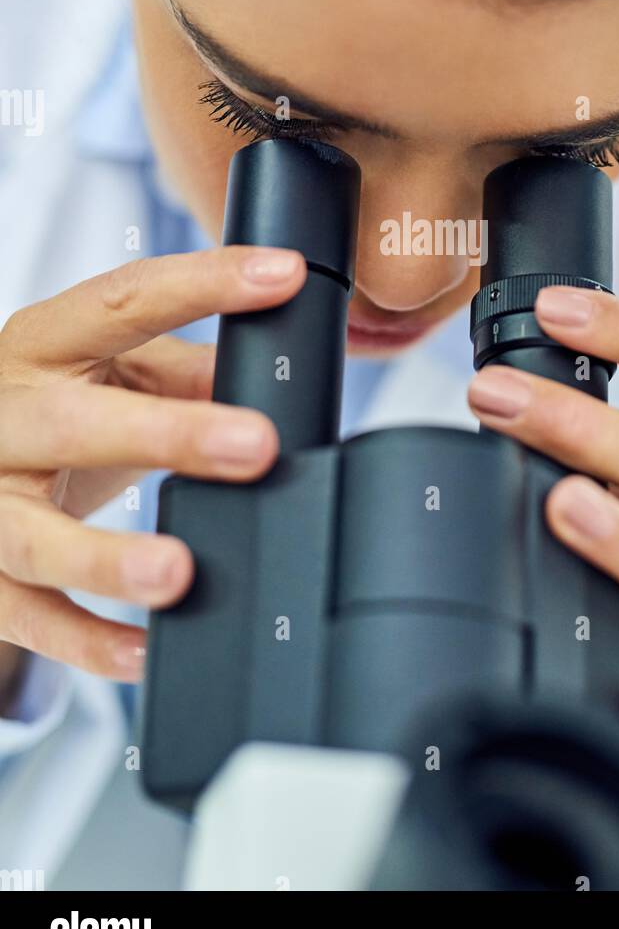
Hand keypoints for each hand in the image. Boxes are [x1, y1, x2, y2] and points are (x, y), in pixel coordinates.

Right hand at [0, 246, 304, 693]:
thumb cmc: (52, 410)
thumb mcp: (111, 374)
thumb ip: (188, 372)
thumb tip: (276, 372)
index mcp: (42, 344)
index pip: (122, 300)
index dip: (204, 283)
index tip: (281, 277)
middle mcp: (3, 414)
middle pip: (74, 422)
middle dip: (167, 434)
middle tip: (255, 445)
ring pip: (31, 535)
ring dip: (105, 559)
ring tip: (178, 574)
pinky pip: (27, 618)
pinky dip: (85, 641)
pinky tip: (143, 651)